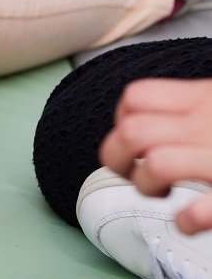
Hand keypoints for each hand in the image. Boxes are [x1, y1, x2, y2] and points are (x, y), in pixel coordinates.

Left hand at [99, 78, 211, 233]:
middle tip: (135, 173)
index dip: (121, 122)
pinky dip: (185, 221)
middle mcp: (208, 123)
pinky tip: (187, 222)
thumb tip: (151, 117)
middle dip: (118, 158)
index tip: (133, 143)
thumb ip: (191, 107)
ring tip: (160, 193)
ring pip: (155, 164)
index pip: (135, 98)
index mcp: (204, 97)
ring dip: (146, 185)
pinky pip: (198, 211)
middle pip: (131, 131)